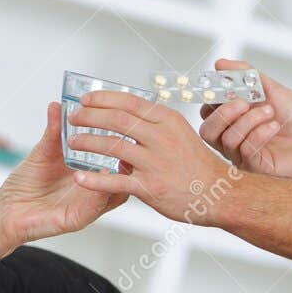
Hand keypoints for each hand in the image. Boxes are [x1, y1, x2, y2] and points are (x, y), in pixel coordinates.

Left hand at [0, 102, 130, 243]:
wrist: (6, 210)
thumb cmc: (25, 185)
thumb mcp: (43, 152)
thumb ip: (54, 132)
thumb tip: (57, 105)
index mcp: (88, 174)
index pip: (116, 161)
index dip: (125, 145)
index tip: (128, 127)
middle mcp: (92, 191)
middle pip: (123, 178)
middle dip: (130, 160)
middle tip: (131, 140)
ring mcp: (87, 206)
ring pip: (115, 194)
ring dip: (118, 177)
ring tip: (120, 157)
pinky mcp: (77, 219)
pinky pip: (95, 208)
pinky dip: (101, 193)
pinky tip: (101, 178)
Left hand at [66, 91, 240, 223]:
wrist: (218, 193)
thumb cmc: (198, 165)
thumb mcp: (179, 134)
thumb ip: (153, 127)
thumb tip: (128, 123)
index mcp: (167, 120)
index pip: (129, 102)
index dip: (103, 99)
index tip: (85, 100)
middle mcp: (160, 137)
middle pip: (116, 119)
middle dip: (90, 117)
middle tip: (74, 118)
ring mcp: (155, 162)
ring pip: (112, 146)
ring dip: (88, 142)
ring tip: (73, 142)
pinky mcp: (150, 186)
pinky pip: (115, 181)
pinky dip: (94, 179)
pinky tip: (80, 177)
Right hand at [197, 59, 291, 183]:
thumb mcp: (271, 88)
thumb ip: (245, 75)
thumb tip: (220, 64)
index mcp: (233, 117)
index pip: (207, 110)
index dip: (211, 99)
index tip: (225, 87)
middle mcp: (233, 137)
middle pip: (207, 130)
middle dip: (224, 113)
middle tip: (244, 102)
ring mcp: (241, 154)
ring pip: (227, 139)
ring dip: (249, 121)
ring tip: (269, 112)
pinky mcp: (254, 167)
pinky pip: (245, 150)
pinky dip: (259, 134)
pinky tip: (274, 127)